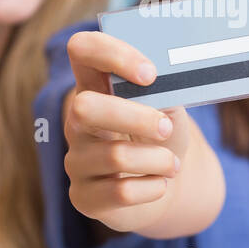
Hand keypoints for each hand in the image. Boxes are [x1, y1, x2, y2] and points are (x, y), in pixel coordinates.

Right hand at [62, 30, 187, 232]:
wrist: (163, 185)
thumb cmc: (162, 138)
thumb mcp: (169, 109)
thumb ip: (165, 92)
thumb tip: (165, 83)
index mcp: (95, 87)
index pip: (82, 50)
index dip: (113, 55)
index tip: (150, 74)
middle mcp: (77, 122)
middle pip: (84, 107)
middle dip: (136, 118)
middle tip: (165, 128)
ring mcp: (76, 160)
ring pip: (114, 156)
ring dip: (157, 160)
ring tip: (172, 165)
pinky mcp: (83, 197)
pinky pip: (121, 192)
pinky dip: (152, 187)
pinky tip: (159, 184)